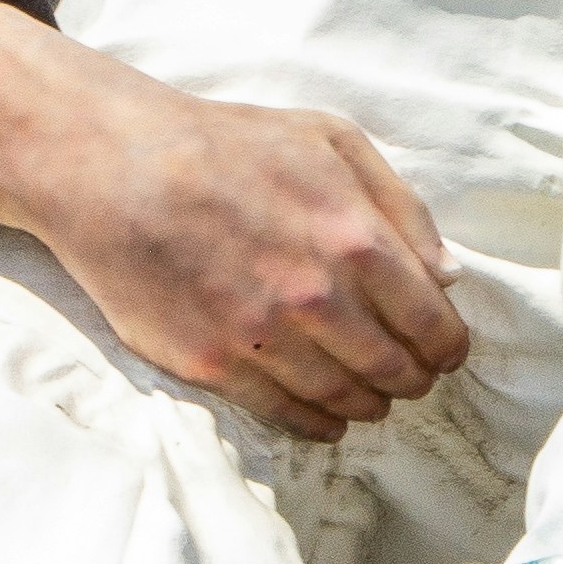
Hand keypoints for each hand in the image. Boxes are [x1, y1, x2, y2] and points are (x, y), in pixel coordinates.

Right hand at [0, 9, 471, 436]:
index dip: (446, 347)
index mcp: (354, 238)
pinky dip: (317, 424)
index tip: (442, 351)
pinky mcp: (212, 363)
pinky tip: (326, 415)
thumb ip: (400, 206)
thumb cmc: (227, 144)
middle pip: (394, 371)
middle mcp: (315, 297)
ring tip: (369, 395)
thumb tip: (448, 277)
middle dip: (412, 378)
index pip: (432, 326)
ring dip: (367, 404)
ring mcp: (261, 336)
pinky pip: (285, 415)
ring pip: (344, 400)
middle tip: (408, 375)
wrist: (115, 165)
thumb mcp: (329, 139)